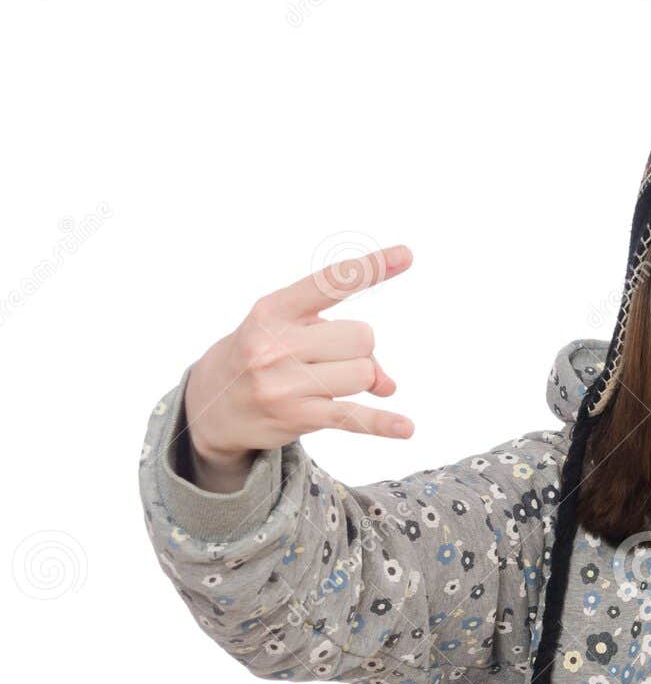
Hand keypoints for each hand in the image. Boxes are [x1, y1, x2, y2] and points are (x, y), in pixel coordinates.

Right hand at [183, 244, 415, 466]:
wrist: (210, 404)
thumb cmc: (263, 358)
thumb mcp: (289, 334)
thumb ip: (342, 345)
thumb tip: (388, 386)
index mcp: (273, 310)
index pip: (330, 282)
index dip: (371, 268)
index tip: (407, 254)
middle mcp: (274, 343)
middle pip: (362, 337)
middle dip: (358, 349)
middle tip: (327, 360)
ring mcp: (283, 382)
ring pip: (365, 374)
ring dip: (359, 381)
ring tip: (325, 385)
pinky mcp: (296, 417)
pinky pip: (353, 417)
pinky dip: (383, 423)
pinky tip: (406, 429)